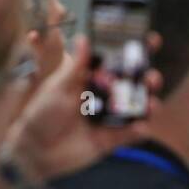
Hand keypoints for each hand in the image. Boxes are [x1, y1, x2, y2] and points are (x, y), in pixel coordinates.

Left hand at [6, 34, 162, 183]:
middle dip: (147, 79)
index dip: (135, 51)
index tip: (151, 40)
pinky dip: (138, 132)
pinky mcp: (110, 140)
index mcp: (90, 79)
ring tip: (152, 103)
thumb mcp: (58, 87)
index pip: (116, 61)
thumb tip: (84, 38)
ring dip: (148, 105)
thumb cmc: (42, 114)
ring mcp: (108, 119)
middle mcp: (103, 97)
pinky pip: (129, 135)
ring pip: (135, 109)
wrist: (36, 150)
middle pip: (132, 85)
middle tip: (152, 77)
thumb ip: (75, 67)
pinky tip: (142, 127)